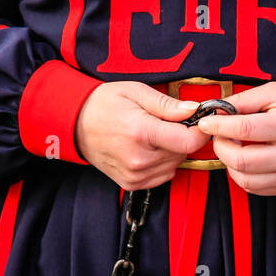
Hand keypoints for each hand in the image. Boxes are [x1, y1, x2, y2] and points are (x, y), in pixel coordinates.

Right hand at [74, 81, 210, 188]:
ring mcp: (134, 175)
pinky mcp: (131, 184)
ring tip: (155, 133)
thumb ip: (167, 104)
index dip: (200, 131)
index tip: (200, 120)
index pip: (187, 142)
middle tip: (169, 120)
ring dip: (173, 150)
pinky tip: (150, 147)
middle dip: (183, 136)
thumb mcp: (136, 92)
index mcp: (141, 132)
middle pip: (182, 153)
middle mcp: (138, 159)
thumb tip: (194, 109)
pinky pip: (163, 175)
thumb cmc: (105, 104)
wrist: (75, 124)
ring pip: (174, 165)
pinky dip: (163, 162)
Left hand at [196, 82, 275, 195]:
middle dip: (221, 146)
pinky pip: (256, 189)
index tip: (206, 122)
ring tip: (233, 146)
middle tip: (219, 134)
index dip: (218, 126)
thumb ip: (245, 100)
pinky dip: (242, 175)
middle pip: (241, 160)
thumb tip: (217, 110)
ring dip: (229, 163)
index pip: (244, 129)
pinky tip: (245, 160)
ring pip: (245, 179)